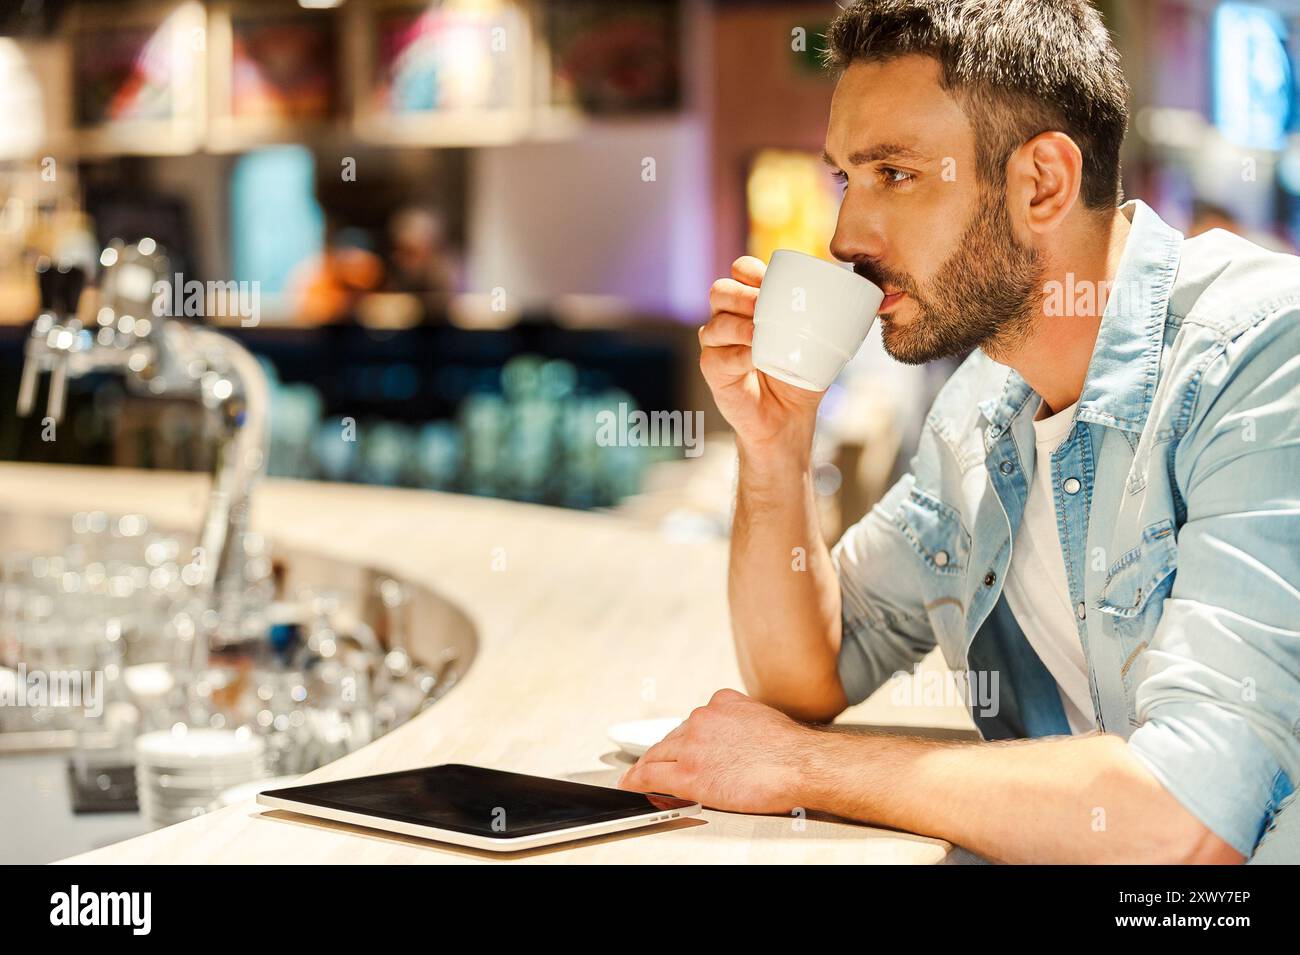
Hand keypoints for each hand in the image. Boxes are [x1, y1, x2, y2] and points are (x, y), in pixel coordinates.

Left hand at [617, 688, 820, 814]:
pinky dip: (636, 779)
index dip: (684, 739)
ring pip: (659, 754)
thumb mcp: (762, 718)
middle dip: (665, 753)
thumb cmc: (791, 749)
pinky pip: (652, 775)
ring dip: (648, 766)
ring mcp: (693, 744)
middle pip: (673, 737)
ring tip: (638, 776)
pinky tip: (630, 784)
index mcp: (721, 702)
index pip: (693, 722)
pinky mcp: (688, 772)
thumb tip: (734, 740)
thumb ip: (740, 724)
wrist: (800, 765)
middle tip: (655, 765)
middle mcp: (702, 717)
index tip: (680, 747)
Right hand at [701, 257, 826, 454]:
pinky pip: (717, 357)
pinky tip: (753, 359)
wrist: (789, 417)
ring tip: (759, 335)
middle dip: (741, 295)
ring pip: (715, 324)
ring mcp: (717, 344)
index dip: (750, 270)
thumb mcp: (822, 341)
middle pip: (720, 291)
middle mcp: (728, 319)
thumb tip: (874, 297)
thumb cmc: (802, 375)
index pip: (740, 271)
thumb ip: (837, 317)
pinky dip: (737, 356)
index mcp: (751, 303)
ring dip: (738, 326)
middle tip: (763, 308)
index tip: (772, 282)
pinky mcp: (713, 370)